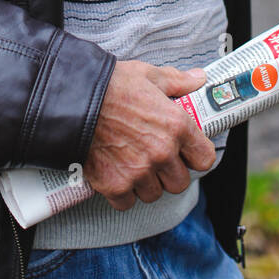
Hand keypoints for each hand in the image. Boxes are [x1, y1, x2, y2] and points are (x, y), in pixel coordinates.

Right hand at [83, 60, 215, 210]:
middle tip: (155, 159)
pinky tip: (116, 174)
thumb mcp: (148, 75)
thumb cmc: (112, 85)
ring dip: (146, 184)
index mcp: (176, 126)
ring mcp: (139, 172)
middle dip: (170, 173)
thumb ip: (177, 81)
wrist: (73, 99)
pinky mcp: (116, 185)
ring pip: (154, 194)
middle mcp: (162, 152)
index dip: (195, 155)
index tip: (187, 152)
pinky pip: (128, 202)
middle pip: (180, 183)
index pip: (204, 158)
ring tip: (132, 164)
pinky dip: (122, 193)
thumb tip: (198, 79)